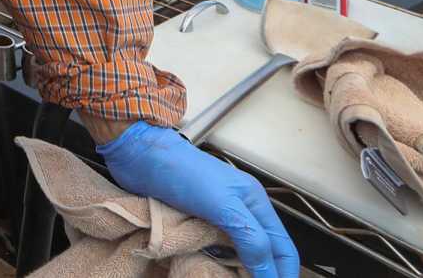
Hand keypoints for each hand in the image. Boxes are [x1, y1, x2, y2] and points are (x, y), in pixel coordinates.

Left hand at [98, 124, 297, 277]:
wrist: (140, 156)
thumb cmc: (180, 172)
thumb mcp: (222, 204)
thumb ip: (249, 235)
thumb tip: (267, 270)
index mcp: (255, 202)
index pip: (282, 248)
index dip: (282, 274)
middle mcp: (241, 210)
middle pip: (264, 252)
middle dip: (264, 273)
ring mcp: (219, 216)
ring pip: (241, 253)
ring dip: (241, 271)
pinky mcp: (197, 221)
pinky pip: (216, 249)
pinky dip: (220, 263)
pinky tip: (216, 271)